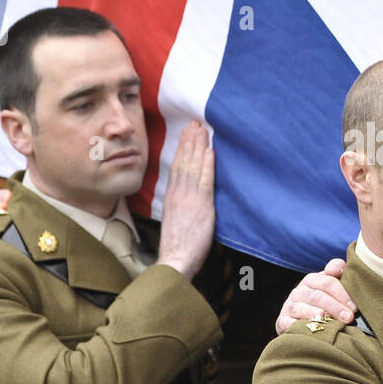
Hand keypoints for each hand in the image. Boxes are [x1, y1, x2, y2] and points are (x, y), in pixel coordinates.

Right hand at [156, 119, 215, 280]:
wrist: (175, 261)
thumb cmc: (178, 248)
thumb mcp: (176, 221)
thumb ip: (181, 207)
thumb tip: (187, 199)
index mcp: (172, 198)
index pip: (177, 167)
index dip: (183, 149)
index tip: (187, 133)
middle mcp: (178, 194)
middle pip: (184, 161)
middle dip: (190, 140)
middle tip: (195, 122)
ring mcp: (189, 199)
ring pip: (193, 167)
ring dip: (198, 146)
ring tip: (202, 129)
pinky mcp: (201, 207)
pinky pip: (204, 181)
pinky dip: (207, 165)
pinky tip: (210, 151)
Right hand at [275, 259, 355, 334]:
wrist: (301, 320)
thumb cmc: (324, 301)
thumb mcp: (333, 284)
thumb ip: (338, 270)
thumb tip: (334, 269)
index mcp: (312, 280)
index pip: (327, 282)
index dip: (342, 293)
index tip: (355, 307)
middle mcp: (299, 291)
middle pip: (317, 296)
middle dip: (334, 306)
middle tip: (348, 317)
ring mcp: (290, 306)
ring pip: (301, 308)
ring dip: (316, 315)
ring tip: (329, 321)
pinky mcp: (282, 321)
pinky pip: (288, 323)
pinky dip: (298, 326)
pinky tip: (311, 331)